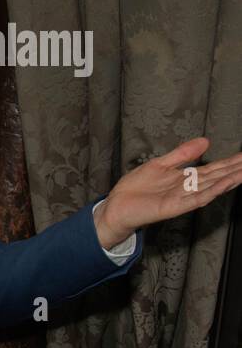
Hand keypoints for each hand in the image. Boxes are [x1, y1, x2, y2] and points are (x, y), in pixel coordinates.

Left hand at [95, 138, 241, 248]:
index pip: (214, 168)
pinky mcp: (175, 206)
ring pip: (212, 187)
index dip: (230, 162)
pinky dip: (212, 191)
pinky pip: (197, 198)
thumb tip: (205, 141)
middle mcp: (189, 188)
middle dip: (236, 169)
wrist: (116, 206)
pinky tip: (225, 184)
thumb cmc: (136, 188)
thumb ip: (182, 154)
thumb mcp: (160, 164)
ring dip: (230, 179)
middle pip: (218, 177)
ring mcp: (183, 198)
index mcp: (186, 178)